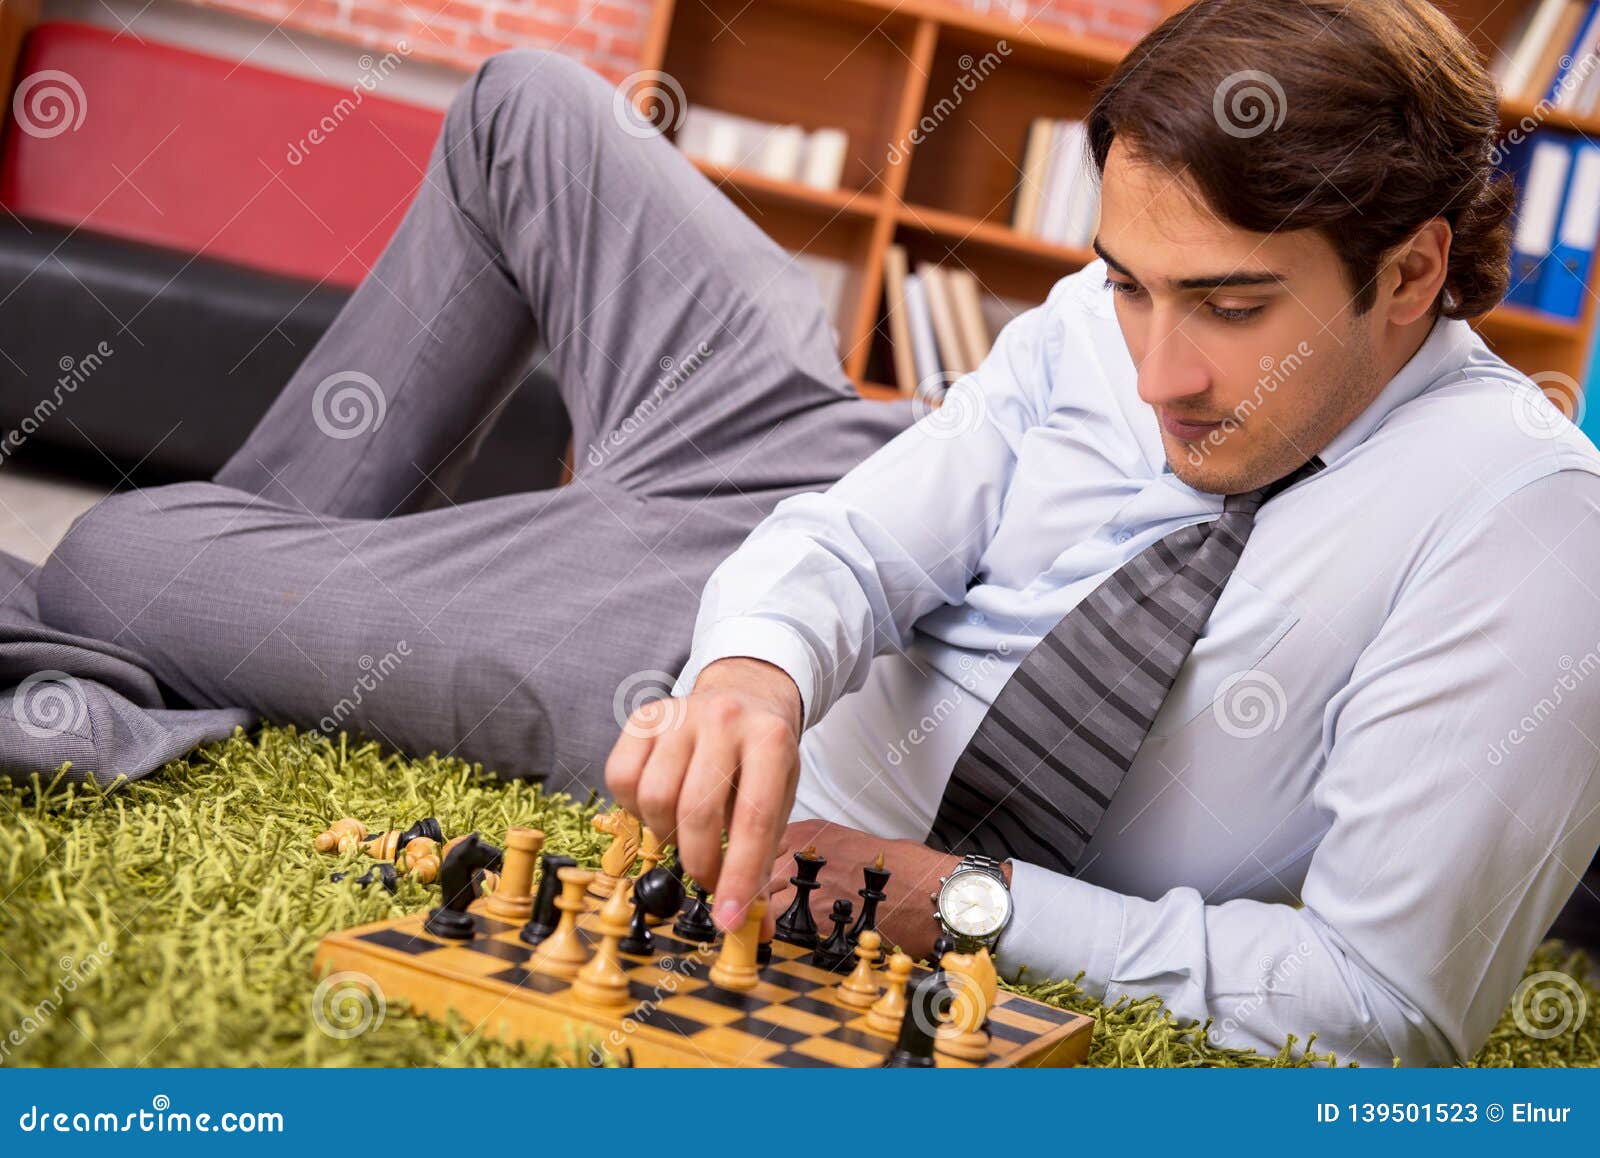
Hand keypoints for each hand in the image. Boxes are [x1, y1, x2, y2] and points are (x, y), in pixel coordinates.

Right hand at [605, 657, 801, 931]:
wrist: (744, 693)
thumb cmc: (760, 758)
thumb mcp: (779, 798)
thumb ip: (764, 860)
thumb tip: (757, 930)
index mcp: (771, 741)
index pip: (752, 820)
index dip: (738, 878)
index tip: (728, 921)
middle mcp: (725, 720)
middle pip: (697, 812)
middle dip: (699, 863)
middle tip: (707, 878)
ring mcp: (680, 714)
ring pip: (654, 797)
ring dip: (665, 834)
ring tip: (683, 832)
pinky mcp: (644, 716)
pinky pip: (620, 777)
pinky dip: (633, 807)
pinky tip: (657, 806)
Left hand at [764, 818, 958, 960]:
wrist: (926, 893)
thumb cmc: (898, 869)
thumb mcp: (847, 840)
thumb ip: (812, 849)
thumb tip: (788, 864)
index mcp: (809, 833)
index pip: (757, 846)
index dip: (755, 866)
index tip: (755, 877)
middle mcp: (802, 856)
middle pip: (754, 873)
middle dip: (756, 890)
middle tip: (758, 904)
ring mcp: (806, 888)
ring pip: (763, 902)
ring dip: (765, 913)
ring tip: (773, 922)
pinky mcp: (815, 921)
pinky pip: (781, 928)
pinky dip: (783, 933)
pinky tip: (793, 934)